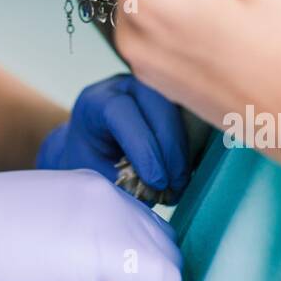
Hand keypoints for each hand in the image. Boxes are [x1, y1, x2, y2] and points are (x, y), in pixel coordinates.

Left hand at [36, 73, 190, 199]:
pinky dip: (189, 146)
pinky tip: (183, 170)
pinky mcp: (171, 100)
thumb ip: (121, 178)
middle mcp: (126, 87)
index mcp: (97, 100)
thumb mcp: (95, 169)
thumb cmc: (92, 158)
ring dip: (183, 149)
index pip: (120, 110)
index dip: (141, 146)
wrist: (93, 143)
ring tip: (179, 182)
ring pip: (178, 110)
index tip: (156, 180)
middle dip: (170, 148)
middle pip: (157, 104)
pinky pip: (188, 118)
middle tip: (174, 185)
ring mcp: (152, 89)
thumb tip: (153, 193)